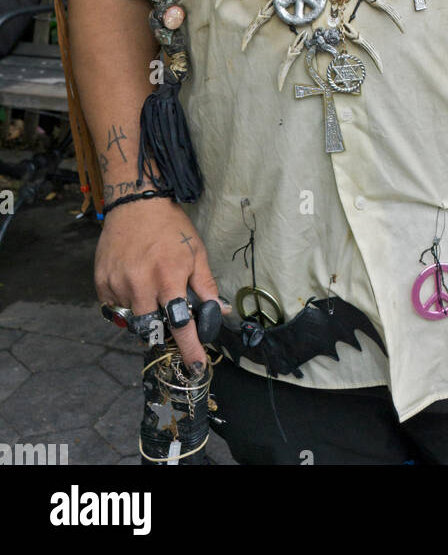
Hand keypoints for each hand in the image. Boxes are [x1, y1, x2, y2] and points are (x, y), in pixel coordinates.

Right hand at [95, 197, 226, 370]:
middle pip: (151, 330)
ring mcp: (118, 286)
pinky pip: (115, 310)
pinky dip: (127, 306)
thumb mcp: (196, 252)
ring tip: (151, 291)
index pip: (181, 325)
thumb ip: (207, 285)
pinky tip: (135, 286)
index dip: (190, 350)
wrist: (135, 205)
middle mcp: (141, 286)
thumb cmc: (171, 228)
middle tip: (168, 319)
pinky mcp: (102, 284)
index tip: (197, 368)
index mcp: (168, 278)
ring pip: (132, 321)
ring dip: (145, 316)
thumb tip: (221, 312)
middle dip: (162, 334)